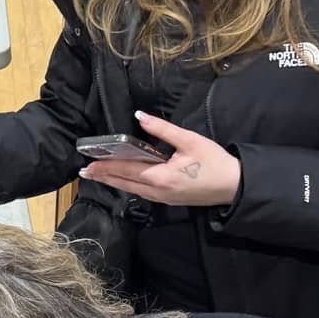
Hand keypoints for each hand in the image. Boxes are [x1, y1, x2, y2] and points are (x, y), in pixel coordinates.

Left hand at [80, 111, 240, 207]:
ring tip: (97, 176)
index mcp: (161, 177)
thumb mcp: (190, 141)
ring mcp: (162, 199)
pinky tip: (122, 181)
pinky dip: (127, 186)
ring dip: (114, 182)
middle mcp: (157, 192)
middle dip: (103, 177)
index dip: (106, 166)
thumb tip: (140, 116)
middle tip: (84, 172)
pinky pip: (141, 193)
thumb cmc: (214, 162)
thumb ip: (163, 129)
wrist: (234, 186)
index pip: (126, 169)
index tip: (89, 163)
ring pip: (131, 190)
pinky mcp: (168, 201)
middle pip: (124, 183)